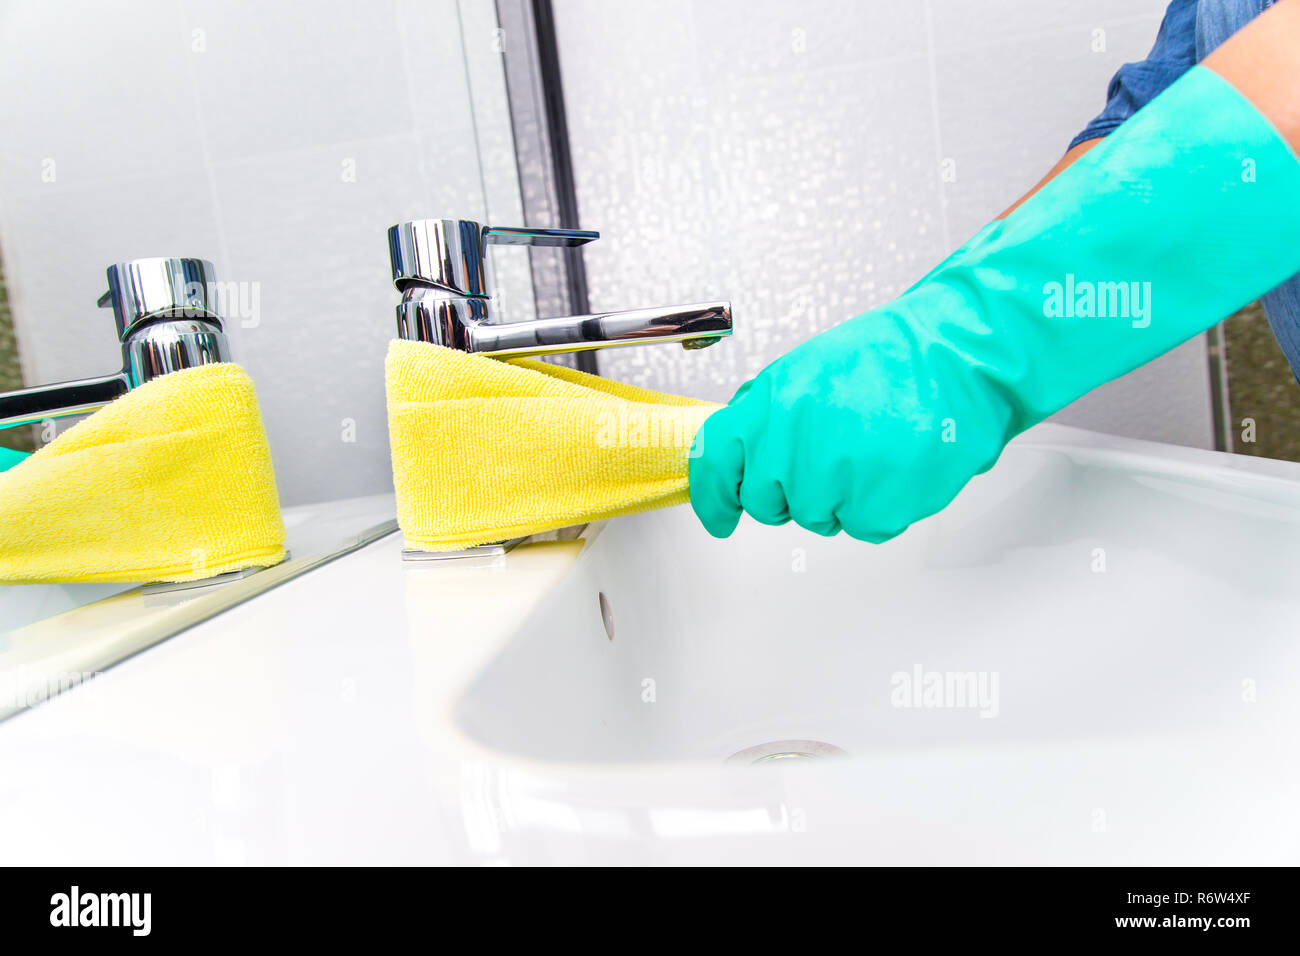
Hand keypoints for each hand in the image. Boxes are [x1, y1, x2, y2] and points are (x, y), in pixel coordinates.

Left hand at [689, 294, 1014, 542]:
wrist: (961, 358)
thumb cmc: (894, 357)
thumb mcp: (809, 367)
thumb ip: (766, 412)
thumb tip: (740, 447)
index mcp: (769, 403)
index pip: (715, 464)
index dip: (714, 497)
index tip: (721, 516)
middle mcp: (791, 444)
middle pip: (766, 501)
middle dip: (791, 491)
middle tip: (831, 458)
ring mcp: (830, 481)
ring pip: (815, 516)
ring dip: (841, 497)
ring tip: (874, 451)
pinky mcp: (871, 509)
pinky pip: (862, 526)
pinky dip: (881, 506)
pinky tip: (896, 467)